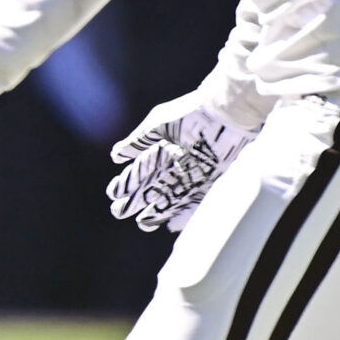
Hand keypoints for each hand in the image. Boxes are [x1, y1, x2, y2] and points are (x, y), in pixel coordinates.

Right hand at [105, 95, 250, 231]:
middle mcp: (174, 166)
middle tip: (119, 212)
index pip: (138, 171)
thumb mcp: (159, 123)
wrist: (227, 114)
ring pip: (169, 199)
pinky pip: (194, 204)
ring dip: (155, 212)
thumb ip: (138, 140)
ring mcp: (192, 177)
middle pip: (151, 188)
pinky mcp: (209, 184)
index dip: (125, 183)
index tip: (113, 193)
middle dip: (134, 201)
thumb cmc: (191, 114)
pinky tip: (171, 225)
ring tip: (143, 223)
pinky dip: (183, 215)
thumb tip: (115, 155)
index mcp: (160, 150)